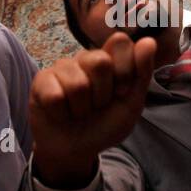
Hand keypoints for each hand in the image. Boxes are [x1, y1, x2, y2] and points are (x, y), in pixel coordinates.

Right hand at [30, 32, 155, 187]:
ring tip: (78, 112)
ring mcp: (62, 67)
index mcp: (110, 58)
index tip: (121, 92)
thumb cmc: (105, 124)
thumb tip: (149, 41)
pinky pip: (55, 96)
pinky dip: (62, 113)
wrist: (76, 149)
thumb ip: (141, 73)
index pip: (120, 42)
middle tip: (97, 105)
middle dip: (103, 94)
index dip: (124, 72)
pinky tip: (61, 113)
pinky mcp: (41, 80)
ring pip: (78, 85)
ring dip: (82, 108)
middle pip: (100, 61)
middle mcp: (86, 58)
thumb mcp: (131, 104)